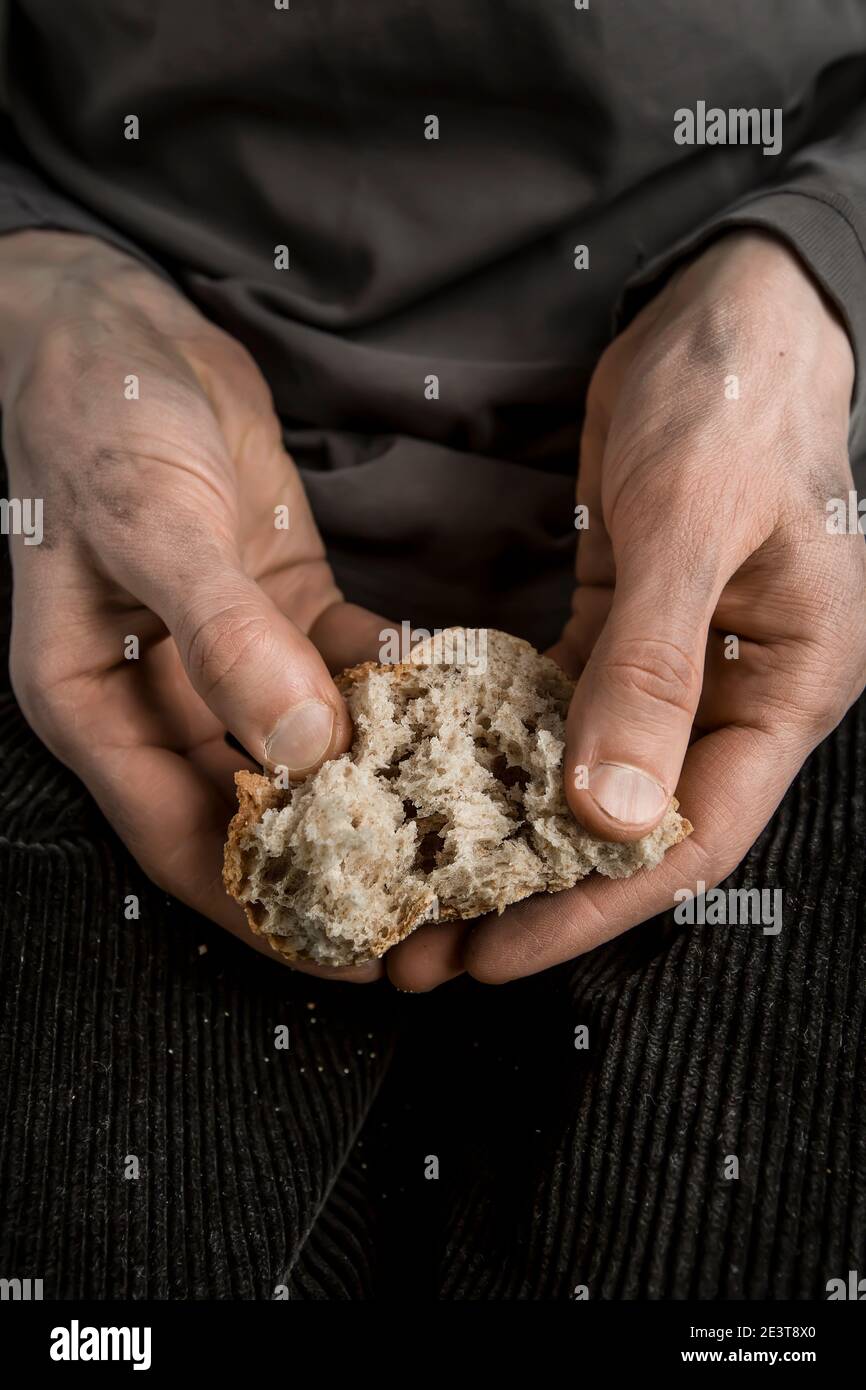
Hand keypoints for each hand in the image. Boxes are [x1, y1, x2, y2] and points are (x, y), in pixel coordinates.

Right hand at [0, 230, 385, 980]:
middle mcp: (157, 695)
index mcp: (96, 706)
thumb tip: (302, 752)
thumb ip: (224, 639)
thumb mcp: (153, 528)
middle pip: (253, 812)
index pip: (183, 841)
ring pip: (307, 751)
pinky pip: (340, 671)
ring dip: (378, 789)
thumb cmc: (97, 418)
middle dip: (339, 863)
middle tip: (434, 910)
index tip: (354, 953)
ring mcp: (222, 653)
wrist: (114, 317)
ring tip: (463, 834)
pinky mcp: (275, 606)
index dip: (266, 905)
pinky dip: (392, 695)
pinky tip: (458, 718)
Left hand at [389, 230, 865, 987]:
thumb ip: (654, 670)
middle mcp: (736, 695)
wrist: (725, 308)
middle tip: (432, 946)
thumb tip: (613, 817)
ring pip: (590, 781)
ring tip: (422, 886)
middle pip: (634, 830)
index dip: (593, 907)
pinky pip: (562, 713)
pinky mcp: (623, 627)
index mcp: (787, 690)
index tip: (497, 951)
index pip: (692, 837)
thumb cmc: (735, 399)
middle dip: (534, 894)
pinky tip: (443, 790)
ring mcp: (679, 666)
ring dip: (509, 837)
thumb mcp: (692, 526)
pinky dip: (505, 756)